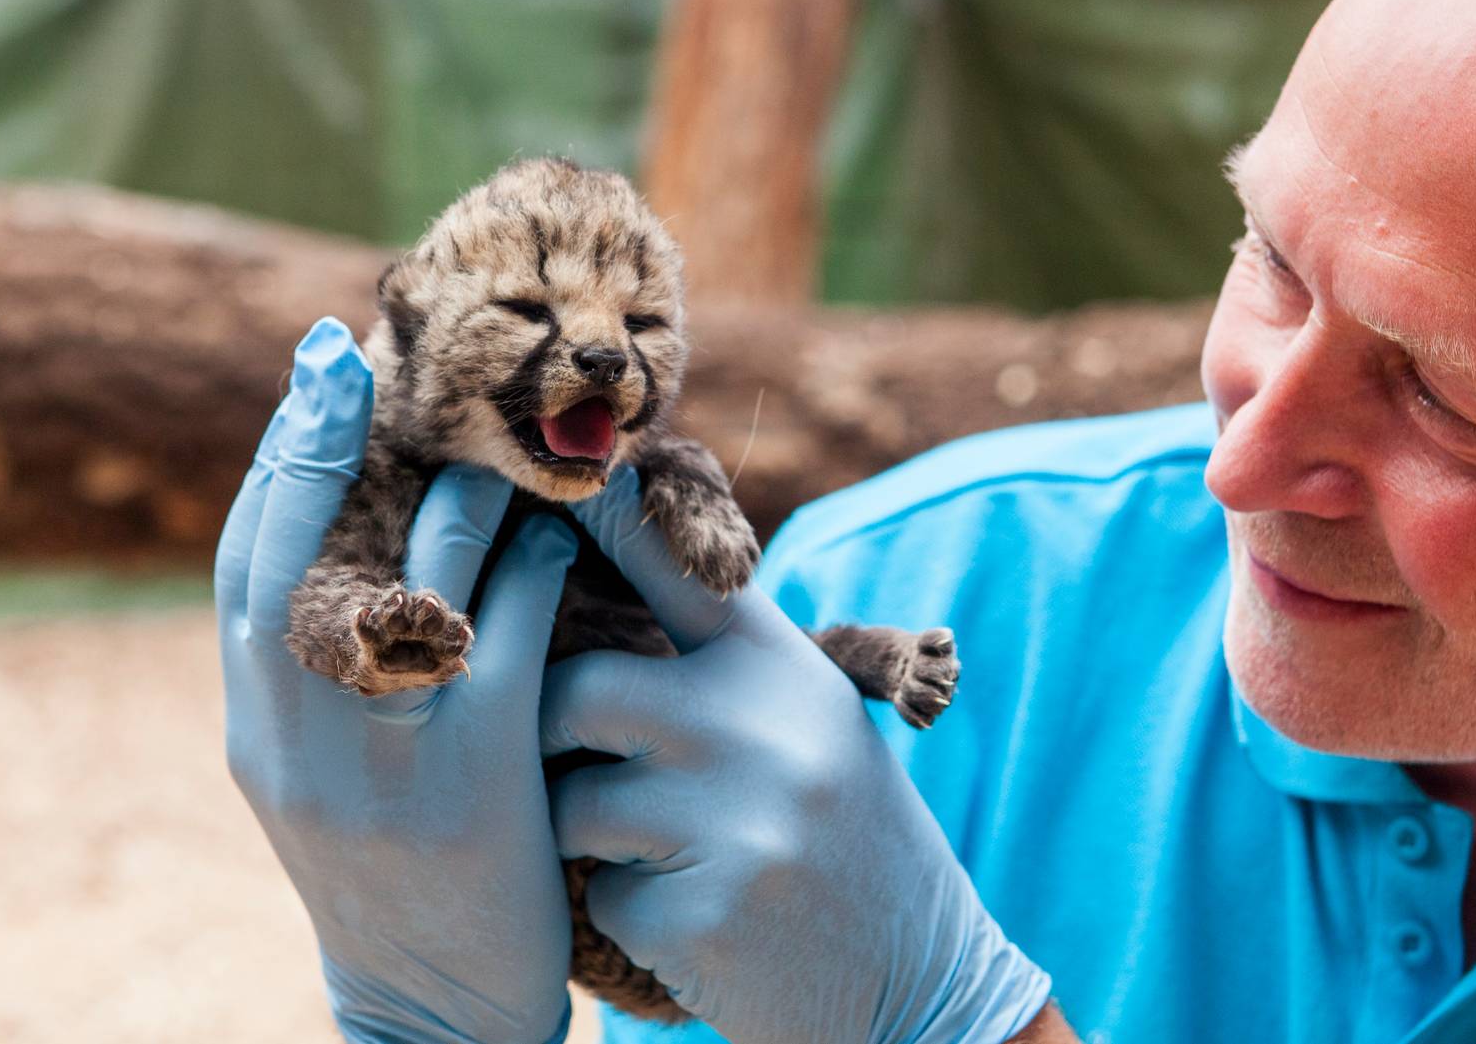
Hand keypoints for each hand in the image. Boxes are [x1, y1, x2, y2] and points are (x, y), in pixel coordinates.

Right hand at [216, 319, 577, 1043]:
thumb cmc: (392, 867)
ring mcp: (386, 758)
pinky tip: (560, 531)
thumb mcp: (322, 776)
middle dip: (323, 439)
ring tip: (493, 435)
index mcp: (255, 733)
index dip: (276, 463)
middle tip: (352, 347)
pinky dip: (532, 566)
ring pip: (420, 573)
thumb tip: (344, 536)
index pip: (247, 570)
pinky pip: (507, 633)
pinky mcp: (480, 777)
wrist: (436, 1003)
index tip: (307, 375)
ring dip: (459, 488)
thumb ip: (318, 672)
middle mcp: (300, 740)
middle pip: (301, 553)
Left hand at [542, 468, 1052, 1043]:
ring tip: (674, 862)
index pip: (682, 577)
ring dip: (594, 843)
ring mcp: (734, 821)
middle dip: (555, 736)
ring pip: (570, 804)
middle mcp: (763, 729)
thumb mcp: (816, 734)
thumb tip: (614, 593)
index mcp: (788, 674)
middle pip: (578, 691)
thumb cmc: (848, 848)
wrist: (921, 986)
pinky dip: (633, 918)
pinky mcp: (701, 913)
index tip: (569, 488)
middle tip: (589, 770)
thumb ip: (731, 675)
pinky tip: (703, 926)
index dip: (614, 525)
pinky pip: (601, 897)